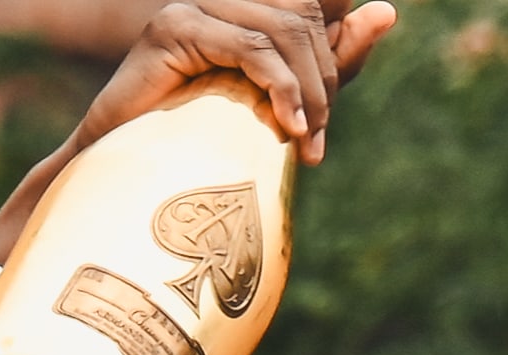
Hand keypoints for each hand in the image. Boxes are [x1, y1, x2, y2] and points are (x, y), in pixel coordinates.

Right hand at [0, 0, 395, 236]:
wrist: (120, 184)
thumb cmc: (191, 155)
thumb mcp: (275, 109)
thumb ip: (328, 64)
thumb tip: (388, 9)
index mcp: (243, 13)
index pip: (310, 7)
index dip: (339, 40)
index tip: (342, 92)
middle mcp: (219, 1)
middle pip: (304, 16)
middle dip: (326, 81)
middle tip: (316, 144)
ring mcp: (195, 9)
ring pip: (284, 31)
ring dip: (309, 93)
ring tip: (306, 144)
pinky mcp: (176, 29)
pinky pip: (252, 48)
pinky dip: (282, 88)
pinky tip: (289, 127)